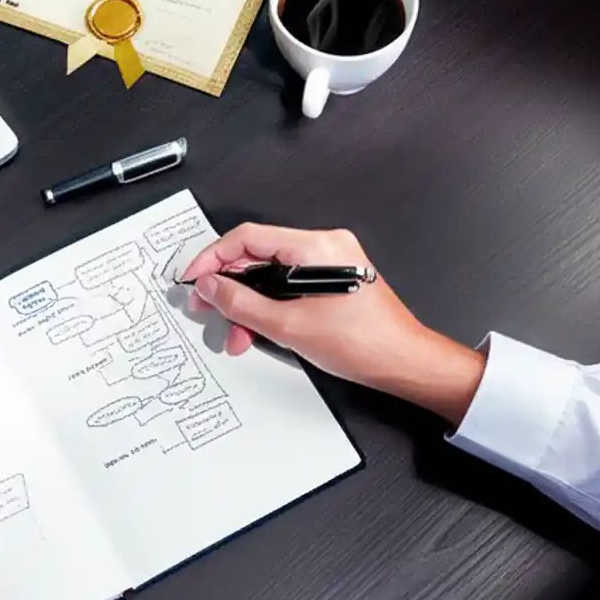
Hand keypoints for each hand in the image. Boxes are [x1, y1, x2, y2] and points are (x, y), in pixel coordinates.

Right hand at [180, 224, 484, 423]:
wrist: (404, 362)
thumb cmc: (365, 344)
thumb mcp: (289, 327)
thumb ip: (242, 304)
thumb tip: (212, 287)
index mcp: (316, 246)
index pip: (248, 237)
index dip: (213, 257)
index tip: (195, 278)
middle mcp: (325, 246)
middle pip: (258, 255)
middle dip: (230, 287)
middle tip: (208, 308)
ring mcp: (330, 262)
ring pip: (271, 274)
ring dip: (249, 304)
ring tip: (238, 333)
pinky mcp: (333, 279)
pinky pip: (290, 284)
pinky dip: (270, 306)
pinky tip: (259, 330)